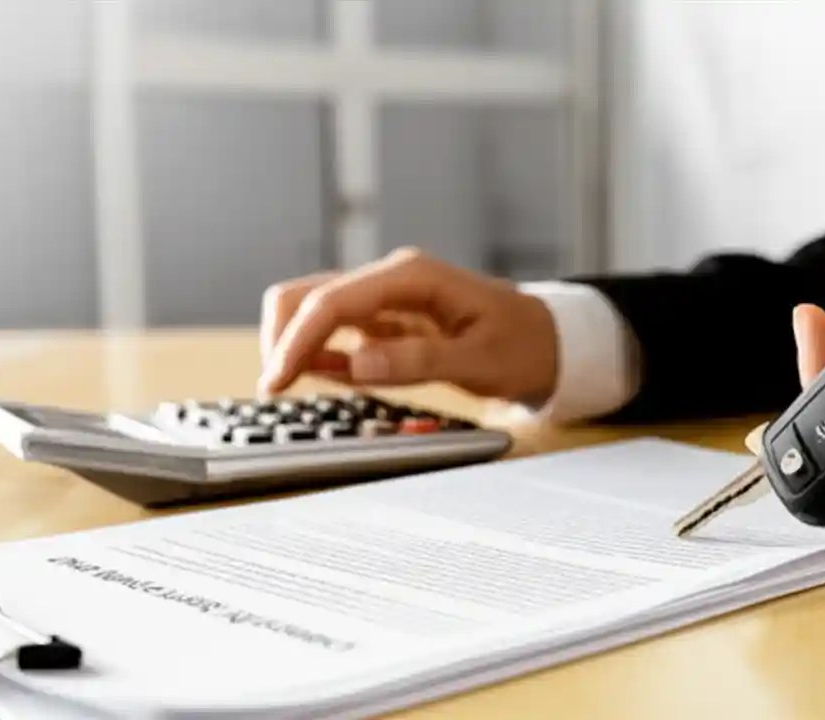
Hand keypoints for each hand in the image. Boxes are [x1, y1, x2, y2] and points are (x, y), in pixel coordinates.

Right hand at [258, 248, 558, 403]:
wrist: (549, 341)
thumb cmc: (523, 344)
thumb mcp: (479, 360)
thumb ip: (418, 361)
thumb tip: (359, 364)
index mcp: (411, 277)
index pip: (333, 301)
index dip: (297, 339)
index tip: (276, 379)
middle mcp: (391, 281)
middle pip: (309, 294)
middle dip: (283, 336)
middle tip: (276, 388)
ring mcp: (385, 301)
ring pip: (315, 310)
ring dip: (295, 344)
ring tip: (287, 388)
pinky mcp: (386, 324)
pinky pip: (338, 334)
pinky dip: (319, 354)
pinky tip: (315, 378)